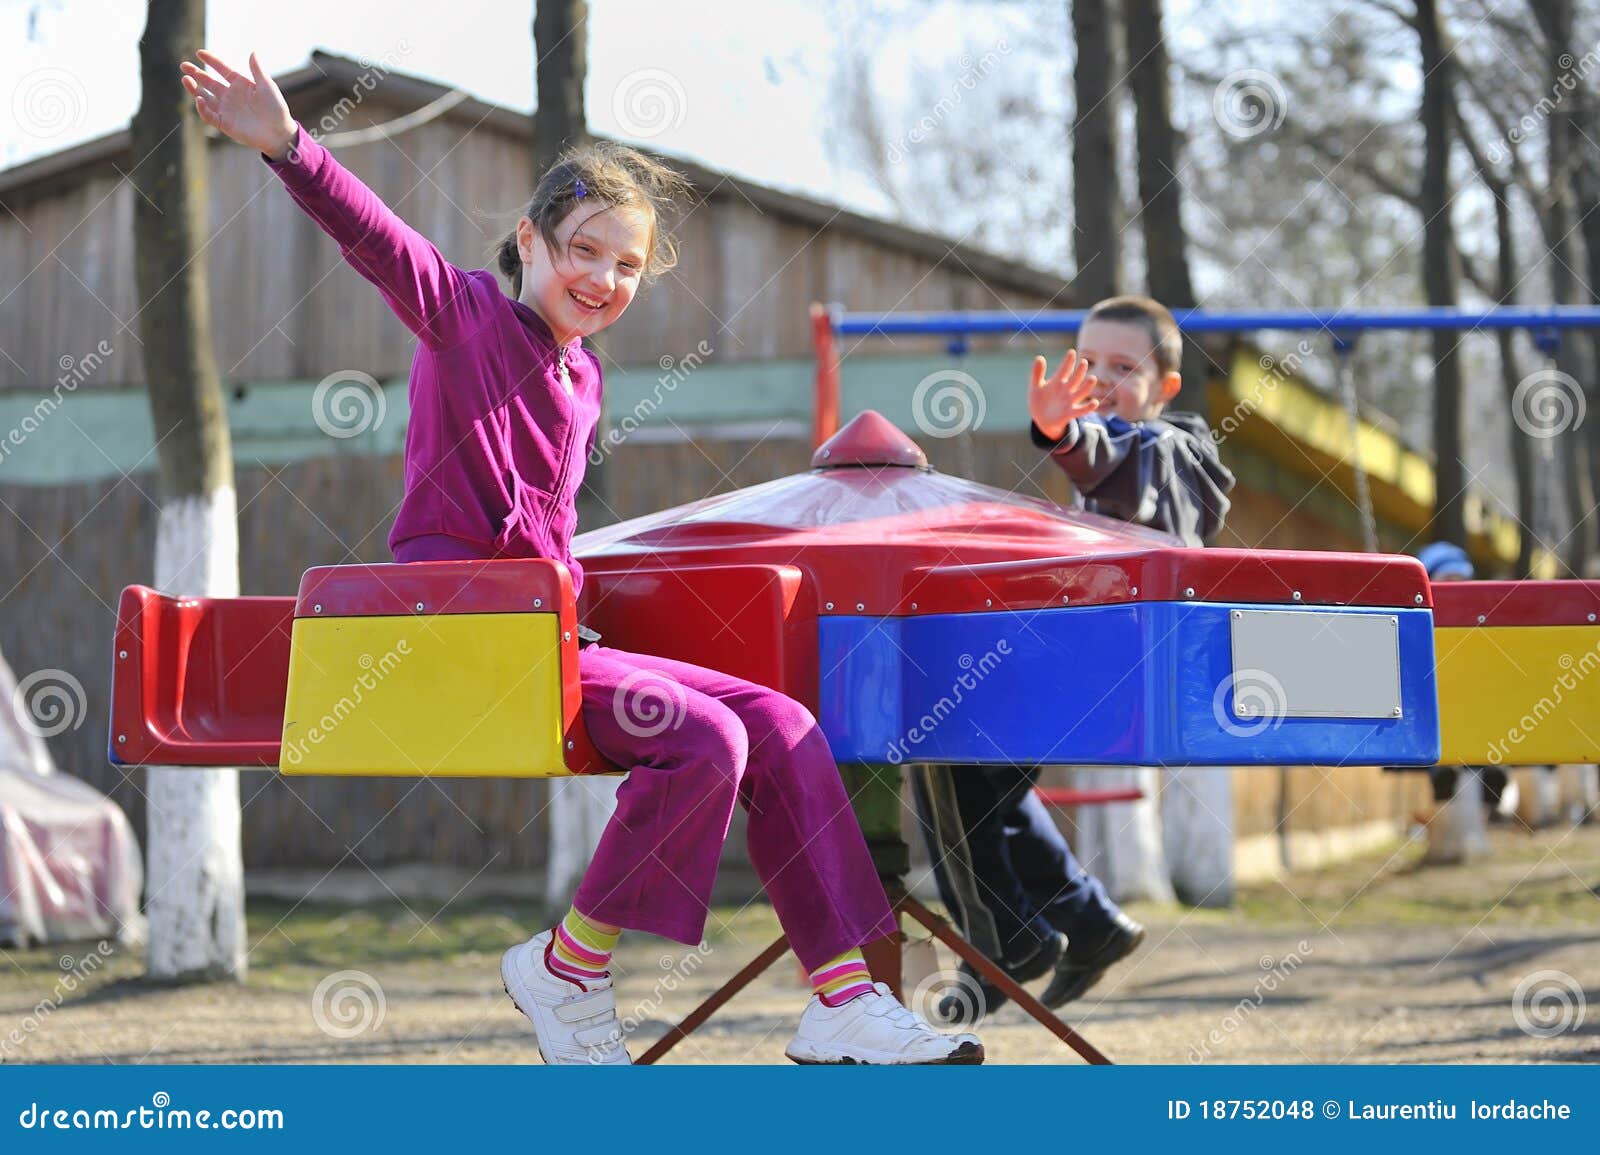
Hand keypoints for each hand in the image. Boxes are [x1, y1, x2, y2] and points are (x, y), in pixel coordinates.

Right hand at [181, 50, 297, 159]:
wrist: (279, 134)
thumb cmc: (276, 109)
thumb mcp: (267, 87)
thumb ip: (257, 70)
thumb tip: (253, 52)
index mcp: (240, 84)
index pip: (222, 69)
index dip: (211, 61)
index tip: (200, 53)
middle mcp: (231, 95)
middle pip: (209, 82)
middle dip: (196, 73)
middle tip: (184, 65)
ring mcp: (226, 109)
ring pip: (205, 97)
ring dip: (194, 89)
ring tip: (185, 79)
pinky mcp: (224, 123)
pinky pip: (209, 115)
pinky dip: (202, 108)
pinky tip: (200, 99)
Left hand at [1027, 349, 1098, 440]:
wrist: (1041, 420)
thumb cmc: (1039, 401)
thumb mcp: (1035, 387)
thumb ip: (1037, 373)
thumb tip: (1039, 357)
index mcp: (1057, 382)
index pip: (1064, 369)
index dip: (1068, 361)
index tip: (1071, 352)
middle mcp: (1066, 390)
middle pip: (1076, 379)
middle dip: (1080, 371)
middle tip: (1084, 362)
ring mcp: (1070, 401)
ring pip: (1082, 392)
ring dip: (1087, 386)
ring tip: (1092, 378)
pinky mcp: (1070, 413)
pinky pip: (1081, 410)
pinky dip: (1088, 407)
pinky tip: (1094, 402)